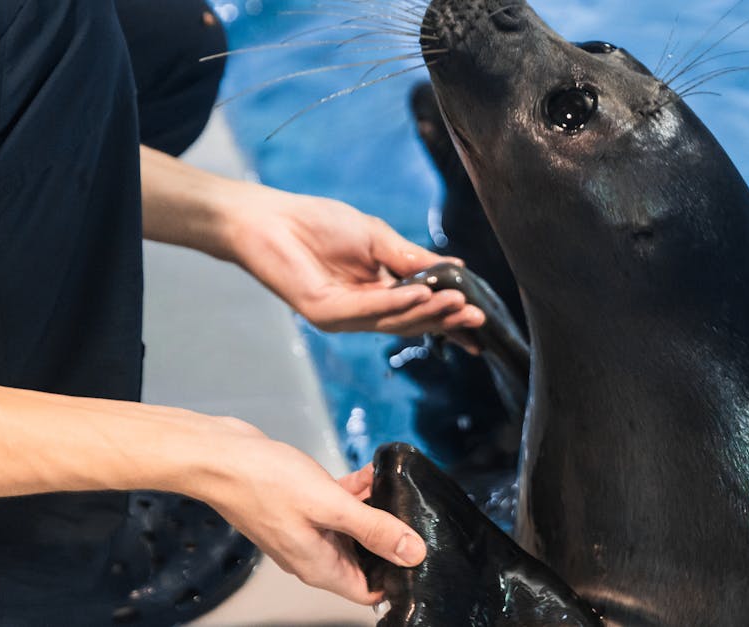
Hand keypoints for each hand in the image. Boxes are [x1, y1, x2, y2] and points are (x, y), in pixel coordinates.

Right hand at [199, 427, 421, 603]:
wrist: (219, 457)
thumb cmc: (263, 482)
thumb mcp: (331, 506)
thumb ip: (374, 529)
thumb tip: (411, 553)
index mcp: (318, 564)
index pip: (366, 591)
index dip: (393, 577)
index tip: (415, 552)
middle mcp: (310, 553)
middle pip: (362, 559)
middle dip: (386, 537)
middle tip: (407, 511)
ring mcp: (303, 529)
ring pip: (350, 529)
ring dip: (371, 509)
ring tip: (390, 486)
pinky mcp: (298, 506)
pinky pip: (335, 507)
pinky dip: (353, 493)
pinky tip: (367, 473)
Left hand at [228, 184, 484, 335]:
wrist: (268, 218)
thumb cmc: (318, 223)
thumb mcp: (378, 238)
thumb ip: (412, 259)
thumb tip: (455, 270)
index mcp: (376, 294)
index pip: (419, 312)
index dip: (449, 319)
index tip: (479, 321)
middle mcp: (362, 311)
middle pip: (412, 322)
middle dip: (446, 319)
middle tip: (477, 317)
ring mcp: (343, 316)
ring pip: (394, 321)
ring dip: (429, 313)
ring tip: (459, 304)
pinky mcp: (324, 312)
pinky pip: (369, 310)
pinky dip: (399, 304)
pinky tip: (423, 296)